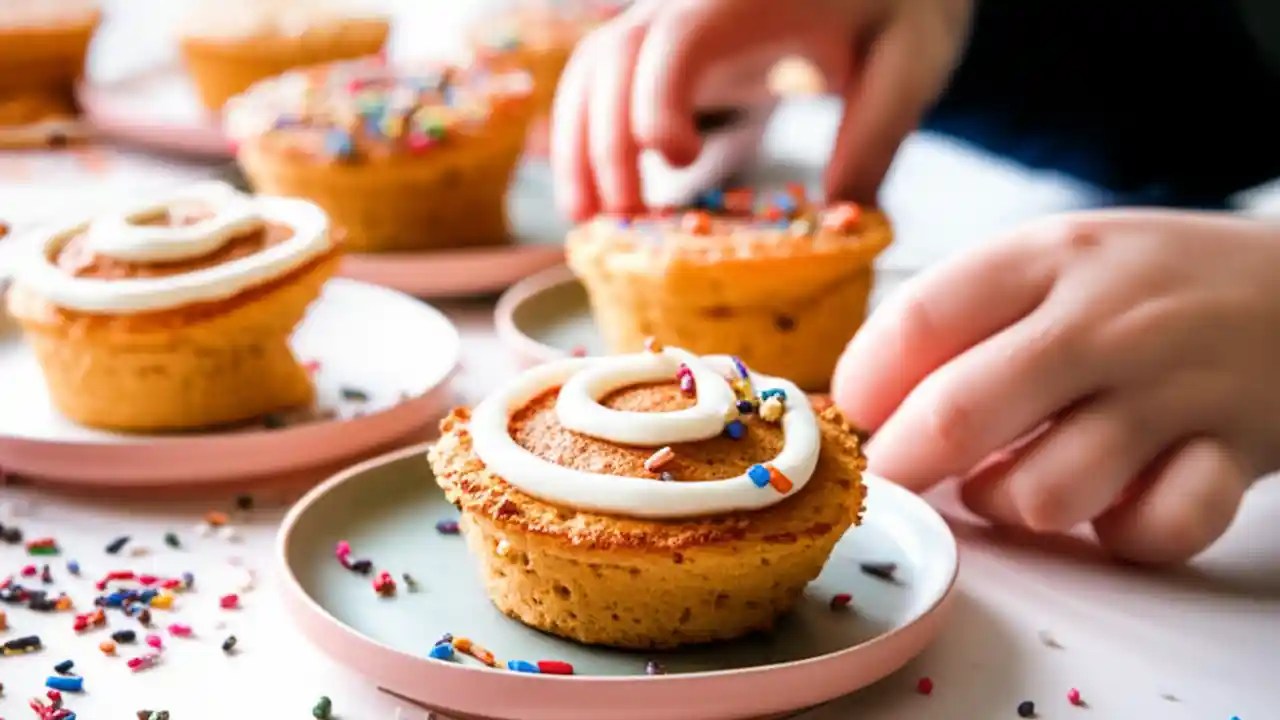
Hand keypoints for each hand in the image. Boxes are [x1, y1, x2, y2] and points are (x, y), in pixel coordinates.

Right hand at [551, 0, 972, 219]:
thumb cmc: (903, 5)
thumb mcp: (911, 66)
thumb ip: (876, 138)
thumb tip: (838, 225)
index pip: (677, 36)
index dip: (658, 96)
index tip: (678, 160)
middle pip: (612, 56)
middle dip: (604, 140)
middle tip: (625, 220)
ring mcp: (671, 20)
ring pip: (591, 68)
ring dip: (578, 143)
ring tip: (588, 222)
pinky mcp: (666, 48)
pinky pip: (602, 82)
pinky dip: (587, 136)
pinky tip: (601, 195)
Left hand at [833, 210, 1279, 562]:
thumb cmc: (1155, 283)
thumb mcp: (1059, 259)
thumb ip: (968, 317)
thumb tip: (862, 402)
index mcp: (1046, 257)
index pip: (916, 321)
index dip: (861, 386)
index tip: (856, 417)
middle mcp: (1104, 320)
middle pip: (957, 415)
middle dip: (904, 465)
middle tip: (898, 476)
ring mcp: (1171, 389)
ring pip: (1042, 493)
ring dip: (1011, 505)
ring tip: (1018, 481)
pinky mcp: (1232, 455)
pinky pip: (1148, 533)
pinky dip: (1119, 537)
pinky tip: (1115, 505)